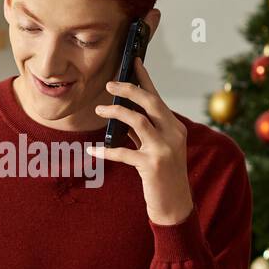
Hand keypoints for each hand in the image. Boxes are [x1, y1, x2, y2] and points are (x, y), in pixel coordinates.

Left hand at [90, 58, 193, 225]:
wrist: (175, 206)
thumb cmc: (163, 177)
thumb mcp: (156, 149)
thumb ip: (143, 132)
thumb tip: (123, 115)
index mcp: (176, 127)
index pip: (158, 98)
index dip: (145, 78)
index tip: (133, 61)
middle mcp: (174, 134)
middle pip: (151, 103)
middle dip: (129, 89)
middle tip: (109, 84)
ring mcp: (164, 150)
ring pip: (138, 121)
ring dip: (116, 113)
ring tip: (99, 110)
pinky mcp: (152, 166)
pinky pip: (124, 153)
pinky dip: (107, 151)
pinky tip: (93, 151)